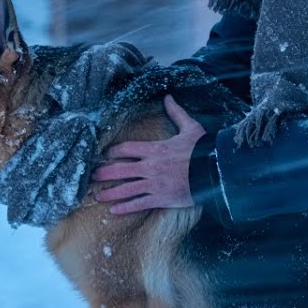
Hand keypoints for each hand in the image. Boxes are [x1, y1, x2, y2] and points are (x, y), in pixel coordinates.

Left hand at [92, 95, 204, 214]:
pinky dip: (125, 208)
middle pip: (119, 170)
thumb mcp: (190, 127)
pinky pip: (138, 204)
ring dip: (109, 193)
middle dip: (103, 173)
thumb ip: (176, 113)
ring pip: (125, 190)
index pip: (125, 149)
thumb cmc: (202, 149)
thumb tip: (168, 97)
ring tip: (97, 196)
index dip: (112, 152)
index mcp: (154, 149)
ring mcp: (153, 184)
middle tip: (92, 176)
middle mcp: (150, 167)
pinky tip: (114, 210)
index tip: (105, 155)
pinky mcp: (160, 198)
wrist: (215, 171)